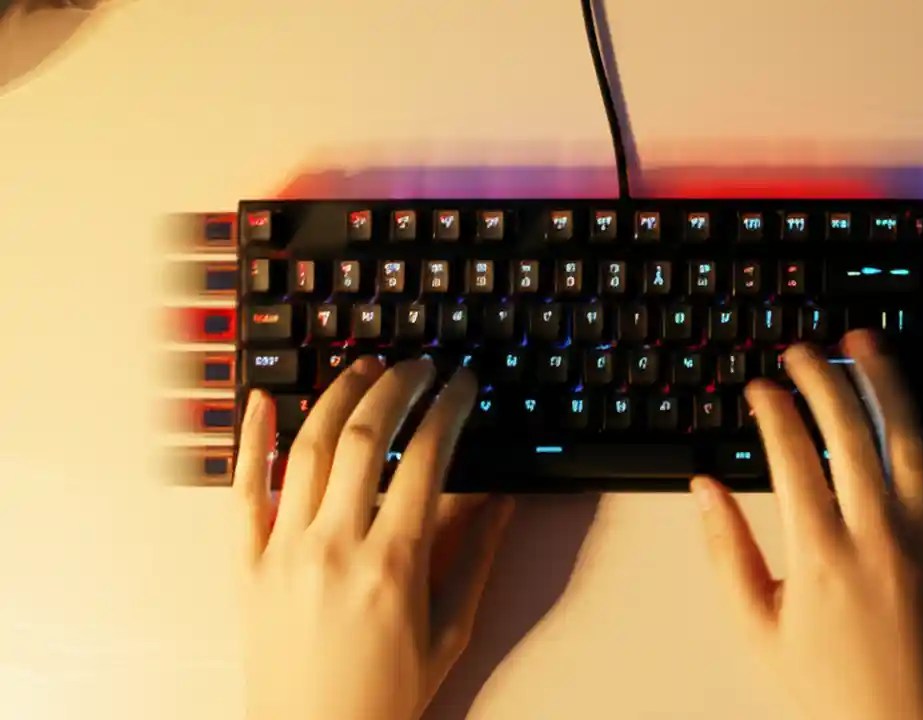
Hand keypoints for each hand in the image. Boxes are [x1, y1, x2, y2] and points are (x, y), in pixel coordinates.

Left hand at [232, 356, 512, 719]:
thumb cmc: (385, 694)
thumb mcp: (451, 630)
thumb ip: (476, 557)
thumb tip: (499, 497)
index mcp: (393, 564)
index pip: (427, 457)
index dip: (449, 408)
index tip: (462, 385)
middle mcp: (335, 546)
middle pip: (365, 435)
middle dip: (398, 385)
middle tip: (419, 365)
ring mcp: (284, 551)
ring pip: (308, 447)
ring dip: (338, 395)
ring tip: (364, 367)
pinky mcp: (246, 565)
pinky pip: (243, 489)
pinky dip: (250, 438)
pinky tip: (261, 399)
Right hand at [692, 330, 922, 719]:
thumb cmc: (827, 691)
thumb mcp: (755, 628)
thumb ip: (726, 553)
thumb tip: (705, 490)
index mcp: (820, 554)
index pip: (792, 456)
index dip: (771, 412)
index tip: (759, 388)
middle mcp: (878, 534)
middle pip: (848, 431)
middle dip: (820, 379)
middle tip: (801, 351)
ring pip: (908, 436)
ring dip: (885, 379)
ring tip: (863, 341)